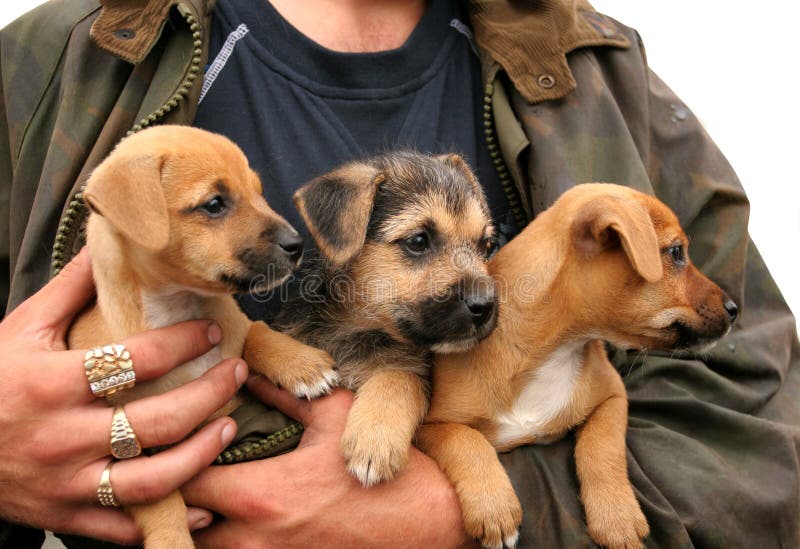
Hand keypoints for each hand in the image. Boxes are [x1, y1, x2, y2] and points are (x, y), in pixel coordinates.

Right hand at [0, 248, 245, 543]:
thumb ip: (69, 289)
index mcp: (51, 383)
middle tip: (236, 373)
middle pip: (158, 420)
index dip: (183, 343)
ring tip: (227, 428)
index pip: (136, 360)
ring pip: (153, 478)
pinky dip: (171, 521)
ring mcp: (66, 481)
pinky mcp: (66, 514)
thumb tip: (106, 242)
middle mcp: (62, 436)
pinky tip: (203, 507)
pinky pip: (126, 527)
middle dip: (210, 395)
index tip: (212, 332)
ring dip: (201, 454)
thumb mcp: (20, 329)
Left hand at [183, 376, 473, 547]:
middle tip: (181, 473)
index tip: (178, 444)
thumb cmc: (383, 469)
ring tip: (203, 500)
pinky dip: (226, 542)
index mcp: (259, 494)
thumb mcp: (335, 416)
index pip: (184, 481)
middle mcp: (253, 540)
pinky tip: (234, 523)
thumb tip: (249, 370)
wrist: (430, 523)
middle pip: (181, 526)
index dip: (175, 461)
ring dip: (198, 526)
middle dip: (176, 500)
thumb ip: (285, 391)